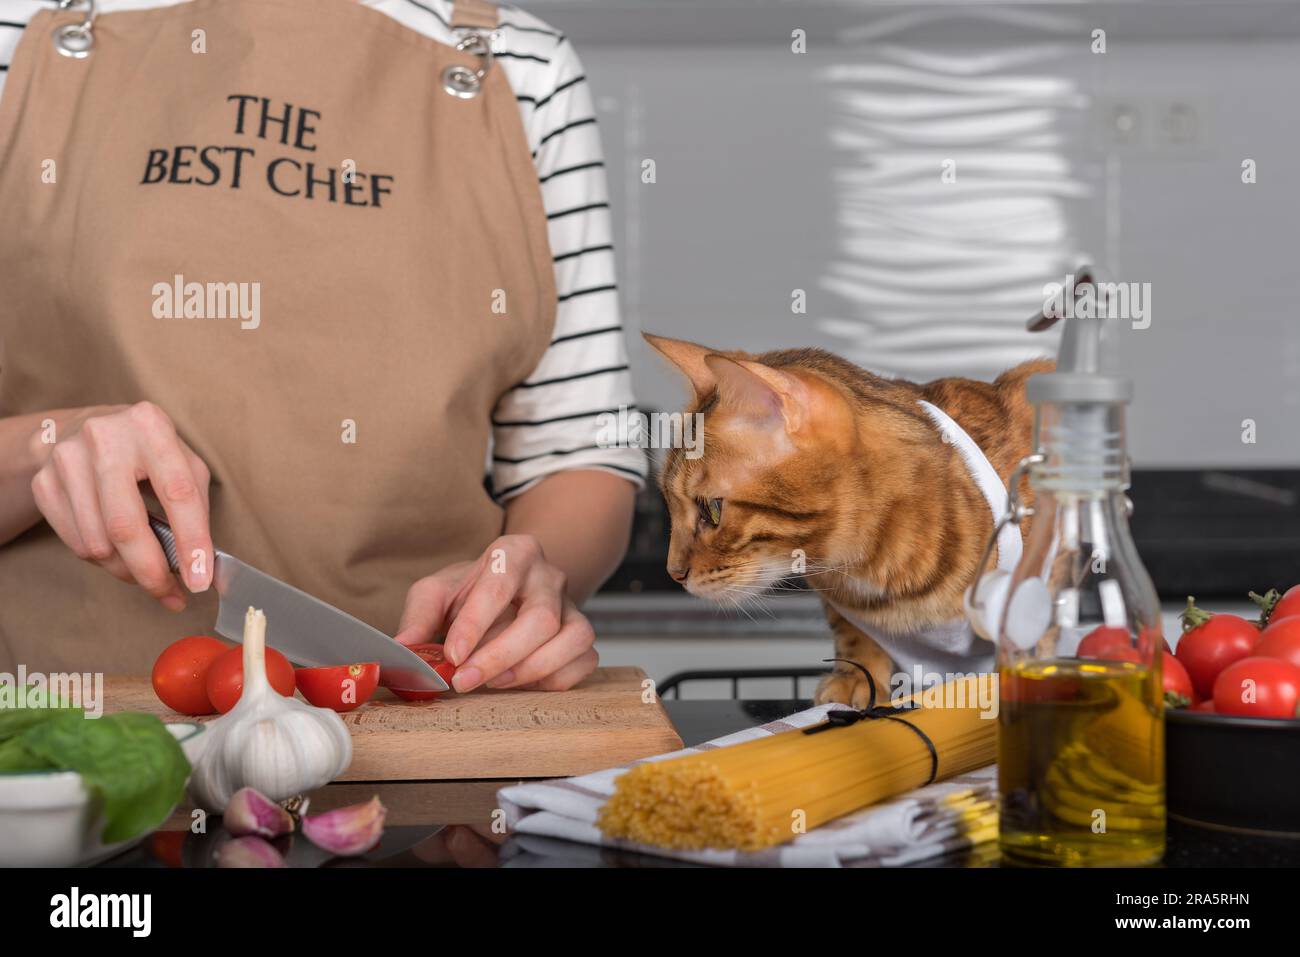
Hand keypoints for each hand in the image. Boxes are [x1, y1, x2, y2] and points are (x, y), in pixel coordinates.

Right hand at [29, 401, 212, 609]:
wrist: (88, 428)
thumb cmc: (149, 452)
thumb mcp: (184, 464)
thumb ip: (195, 510)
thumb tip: (201, 567)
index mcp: (150, 426)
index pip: (177, 493)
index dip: (191, 542)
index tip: (199, 580)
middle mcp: (105, 437)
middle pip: (125, 526)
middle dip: (151, 571)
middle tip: (170, 595)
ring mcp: (67, 459)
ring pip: (98, 543)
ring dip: (127, 570)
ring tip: (146, 567)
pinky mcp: (44, 482)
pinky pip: (76, 543)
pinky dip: (104, 560)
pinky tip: (119, 552)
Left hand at [395, 534, 597, 692]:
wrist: (509, 591)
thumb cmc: (471, 592)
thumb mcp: (437, 592)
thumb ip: (418, 616)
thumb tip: (403, 648)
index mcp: (513, 553)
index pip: (498, 586)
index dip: (475, 624)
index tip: (452, 656)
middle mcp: (549, 576)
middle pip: (542, 618)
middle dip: (501, 656)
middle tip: (464, 680)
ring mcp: (573, 606)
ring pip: (573, 639)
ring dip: (531, 669)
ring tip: (494, 683)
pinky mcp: (583, 636)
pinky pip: (585, 661)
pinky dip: (555, 680)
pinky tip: (521, 684)